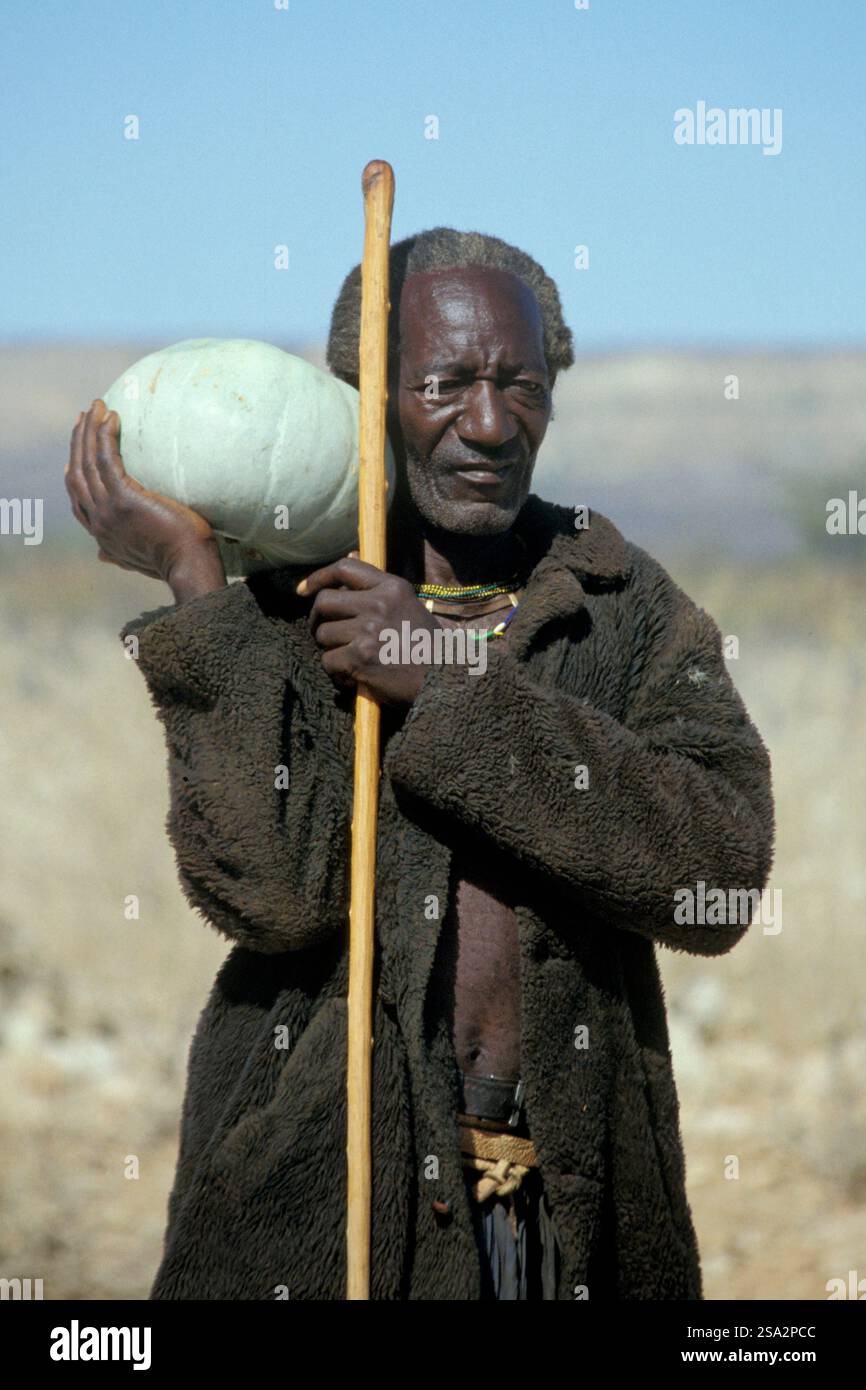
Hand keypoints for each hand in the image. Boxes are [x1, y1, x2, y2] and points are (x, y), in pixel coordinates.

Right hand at [65, 399, 225, 599]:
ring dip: (89, 430)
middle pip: (77, 473)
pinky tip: (112, 416)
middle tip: (84, 417)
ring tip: (97, 406)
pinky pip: (107, 459)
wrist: (189, 568)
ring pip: (88, 461)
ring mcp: (107, 509)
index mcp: (101, 533)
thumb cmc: (175, 564)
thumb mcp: (138, 561)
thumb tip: (101, 555)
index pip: (78, 498)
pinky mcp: (123, 498)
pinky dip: (105, 436)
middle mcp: (98, 520)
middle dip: (77, 442)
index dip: (74, 471)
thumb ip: (119, 554)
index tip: (75, 453)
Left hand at [297, 554, 440, 705]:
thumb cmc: (427, 645)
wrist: (444, 681)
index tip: (303, 589)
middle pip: (325, 602)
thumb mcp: (408, 604)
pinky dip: (337, 673)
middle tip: (325, 632)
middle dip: (318, 619)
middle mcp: (379, 605)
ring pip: (323, 634)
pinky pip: (328, 661)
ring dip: (331, 649)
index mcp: (392, 588)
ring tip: (350, 658)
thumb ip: (378, 584)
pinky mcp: (359, 658)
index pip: (344, 568)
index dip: (318, 577)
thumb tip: (350, 555)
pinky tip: (354, 678)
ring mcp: (367, 631)